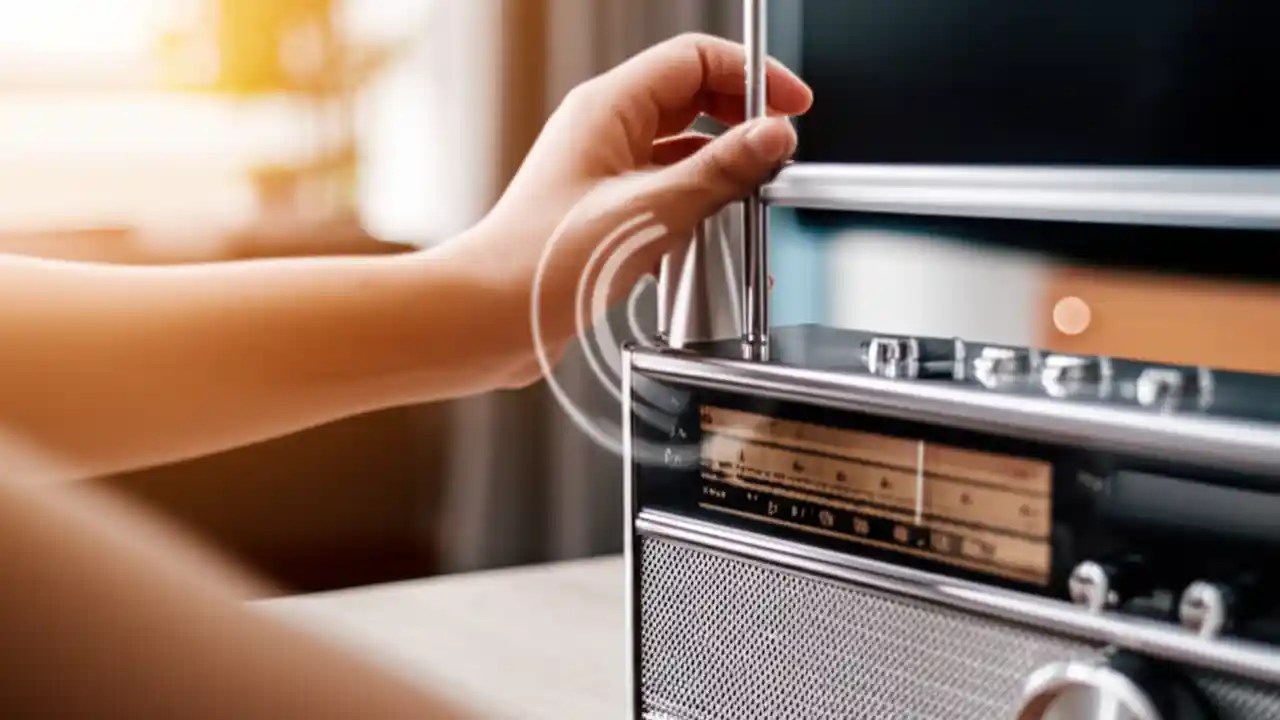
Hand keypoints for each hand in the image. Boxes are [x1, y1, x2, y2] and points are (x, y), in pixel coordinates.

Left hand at [435, 33, 812, 385]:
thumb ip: (720, 171)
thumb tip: (772, 137)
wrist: (492, 317)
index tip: (791, 106)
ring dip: (720, 171)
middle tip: (778, 152)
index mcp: (608, 107)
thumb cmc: (544, 261)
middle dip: (741, 121)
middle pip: (691, 100)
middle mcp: (604, 131)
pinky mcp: (603, 213)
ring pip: (680, 150)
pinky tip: (715, 239)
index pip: (694, 60)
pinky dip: (696, 208)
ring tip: (752, 198)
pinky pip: (663, 192)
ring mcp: (602, 171)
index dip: (750, 74)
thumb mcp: (651, 210)